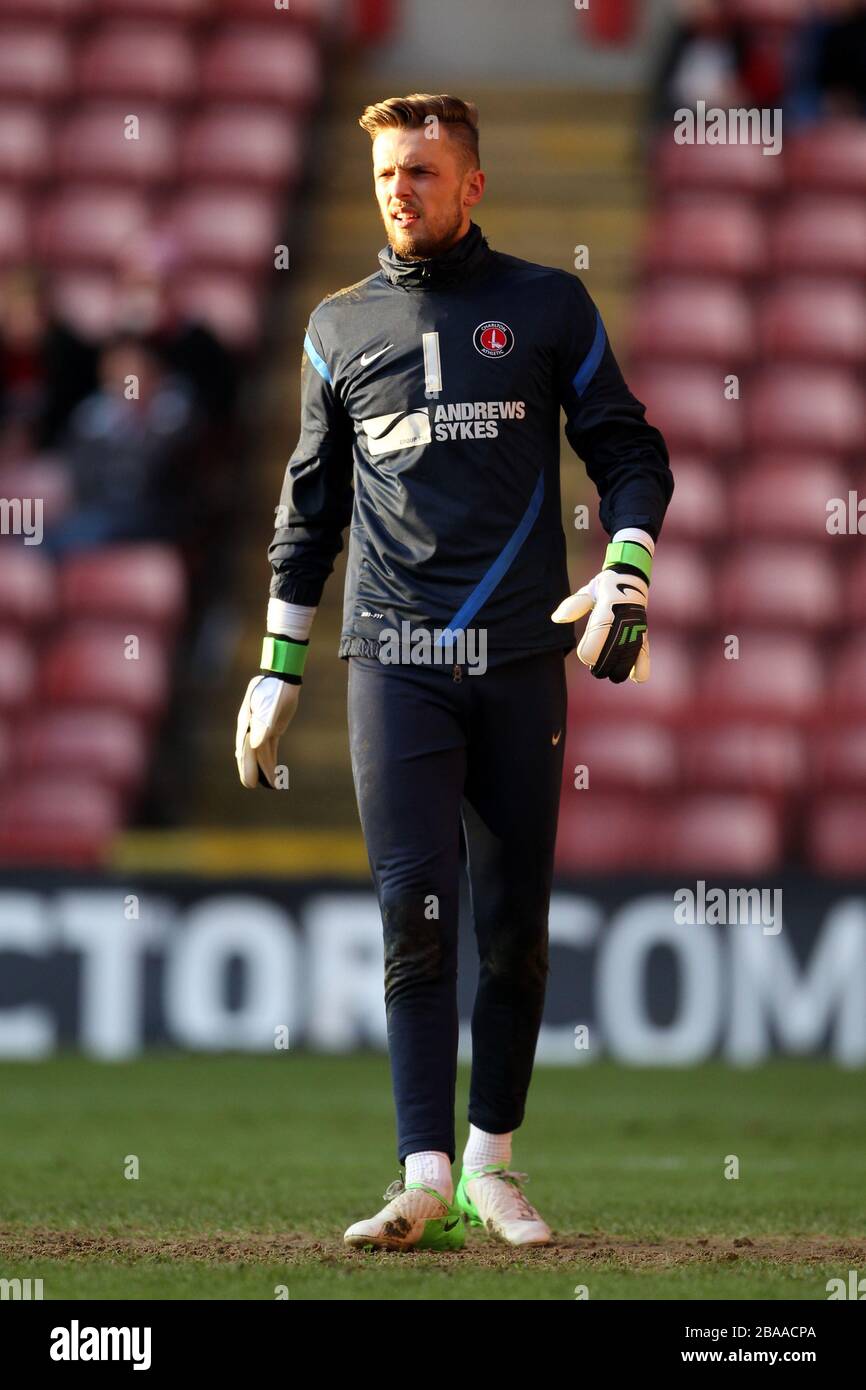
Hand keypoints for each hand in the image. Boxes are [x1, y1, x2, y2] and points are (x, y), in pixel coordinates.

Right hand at [235, 675, 300, 787]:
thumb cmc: (274, 690)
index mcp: (247, 724)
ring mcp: (261, 730)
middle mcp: (251, 729)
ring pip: (261, 753)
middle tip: (251, 786)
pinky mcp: (272, 730)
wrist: (282, 679)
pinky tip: (273, 772)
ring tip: (272, 785)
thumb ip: (263, 725)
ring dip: (264, 768)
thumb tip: (255, 745)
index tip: (248, 780)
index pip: (245, 749)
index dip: (246, 765)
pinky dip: (271, 761)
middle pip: (250, 753)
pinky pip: (270, 749)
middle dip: (250, 769)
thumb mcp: (270, 707)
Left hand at [551, 567, 648, 682]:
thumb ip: (573, 605)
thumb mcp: (587, 591)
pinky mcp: (644, 633)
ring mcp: (636, 627)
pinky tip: (634, 675)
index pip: (597, 637)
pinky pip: (645, 652)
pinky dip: (641, 666)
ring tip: (611, 674)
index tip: (585, 657)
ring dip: (620, 670)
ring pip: (630, 656)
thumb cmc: (603, 588)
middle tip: (596, 670)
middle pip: (613, 652)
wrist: (631, 579)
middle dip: (603, 666)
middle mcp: (624, 619)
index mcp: (608, 609)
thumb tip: (557, 619)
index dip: (589, 652)